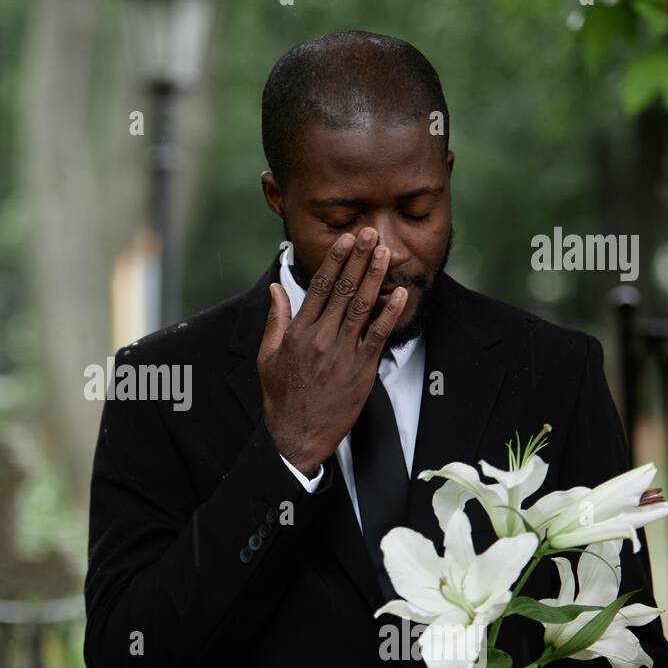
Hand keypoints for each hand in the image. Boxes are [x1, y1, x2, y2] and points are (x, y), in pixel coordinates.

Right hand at [257, 227, 406, 475]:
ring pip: (362, 307)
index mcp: (298, 333)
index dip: (335, 260)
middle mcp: (321, 338)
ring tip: (385, 253)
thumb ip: (276, 319)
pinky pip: (379, 335)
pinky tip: (400, 293)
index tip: (346, 239)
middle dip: (359, 258)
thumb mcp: (267, 356)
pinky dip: (390, 313)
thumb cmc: (281, 396)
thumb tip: (277, 288)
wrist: (297, 434)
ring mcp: (343, 353)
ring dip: (375, 277)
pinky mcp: (362, 370)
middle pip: (344, 290)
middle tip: (370, 233)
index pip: (320, 287)